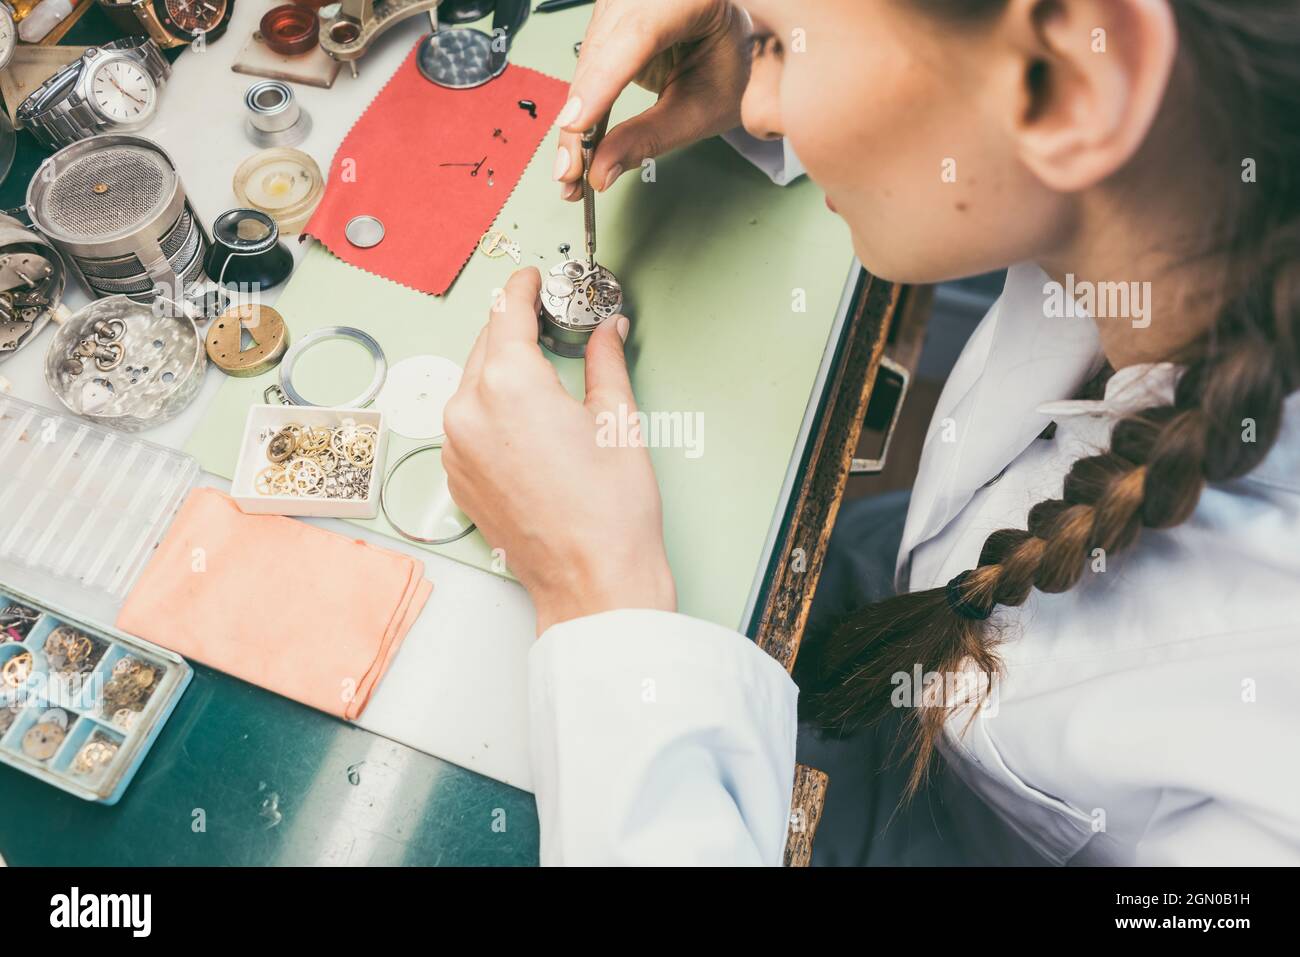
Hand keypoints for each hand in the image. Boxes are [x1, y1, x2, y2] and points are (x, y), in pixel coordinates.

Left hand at [441, 269, 676, 634]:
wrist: (592, 581)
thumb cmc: (610, 512)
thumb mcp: (616, 420)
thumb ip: (604, 361)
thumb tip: (607, 333)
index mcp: (509, 386)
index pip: (505, 313)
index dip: (521, 289)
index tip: (531, 279)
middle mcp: (469, 412)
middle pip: (485, 346)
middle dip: (513, 330)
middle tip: (546, 323)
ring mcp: (455, 449)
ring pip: (472, 385)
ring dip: (500, 371)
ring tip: (541, 376)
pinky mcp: (457, 478)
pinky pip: (467, 424)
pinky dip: (490, 411)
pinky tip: (526, 422)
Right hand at [554, 0, 750, 198]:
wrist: (738, 44)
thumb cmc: (730, 67)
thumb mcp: (701, 110)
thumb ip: (650, 137)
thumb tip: (601, 169)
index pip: (638, 34)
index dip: (602, 82)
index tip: (577, 125)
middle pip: (602, 51)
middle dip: (581, 116)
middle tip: (571, 172)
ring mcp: (624, 2)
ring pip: (587, 60)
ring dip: (574, 117)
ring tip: (571, 169)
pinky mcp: (609, 19)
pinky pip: (587, 64)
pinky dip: (581, 105)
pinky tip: (575, 141)